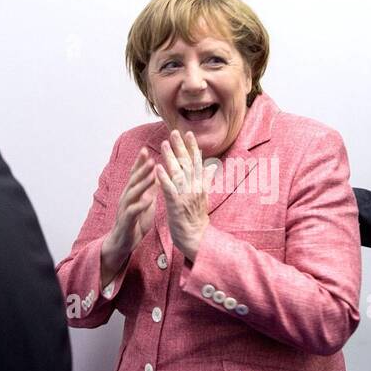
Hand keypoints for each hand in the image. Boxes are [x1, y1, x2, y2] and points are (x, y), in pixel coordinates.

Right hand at [100, 147, 155, 285]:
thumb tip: (158, 177)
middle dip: (141, 169)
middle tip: (150, 157)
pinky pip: (133, 211)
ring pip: (132, 193)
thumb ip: (149, 191)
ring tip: (151, 175)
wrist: (122, 243)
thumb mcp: (145, 204)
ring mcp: (125, 209)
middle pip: (133, 180)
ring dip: (142, 183)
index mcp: (132, 193)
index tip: (146, 149)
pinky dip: (141, 205)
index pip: (135, 175)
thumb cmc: (134, 223)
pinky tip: (148, 200)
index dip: (139, 163)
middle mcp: (126, 198)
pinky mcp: (126, 221)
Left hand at [154, 130, 213, 262]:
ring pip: (178, 173)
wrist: (196, 238)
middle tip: (173, 132)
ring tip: (163, 144)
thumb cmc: (196, 218)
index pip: (196, 162)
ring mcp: (186, 196)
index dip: (192, 147)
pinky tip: (158, 168)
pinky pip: (170, 190)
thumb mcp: (204, 196)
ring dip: (171, 158)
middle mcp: (194, 188)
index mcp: (200, 185)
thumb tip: (212, 166)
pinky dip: (164, 178)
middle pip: (187, 164)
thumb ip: (206, 180)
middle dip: (180, 147)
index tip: (188, 133)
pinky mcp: (176, 206)